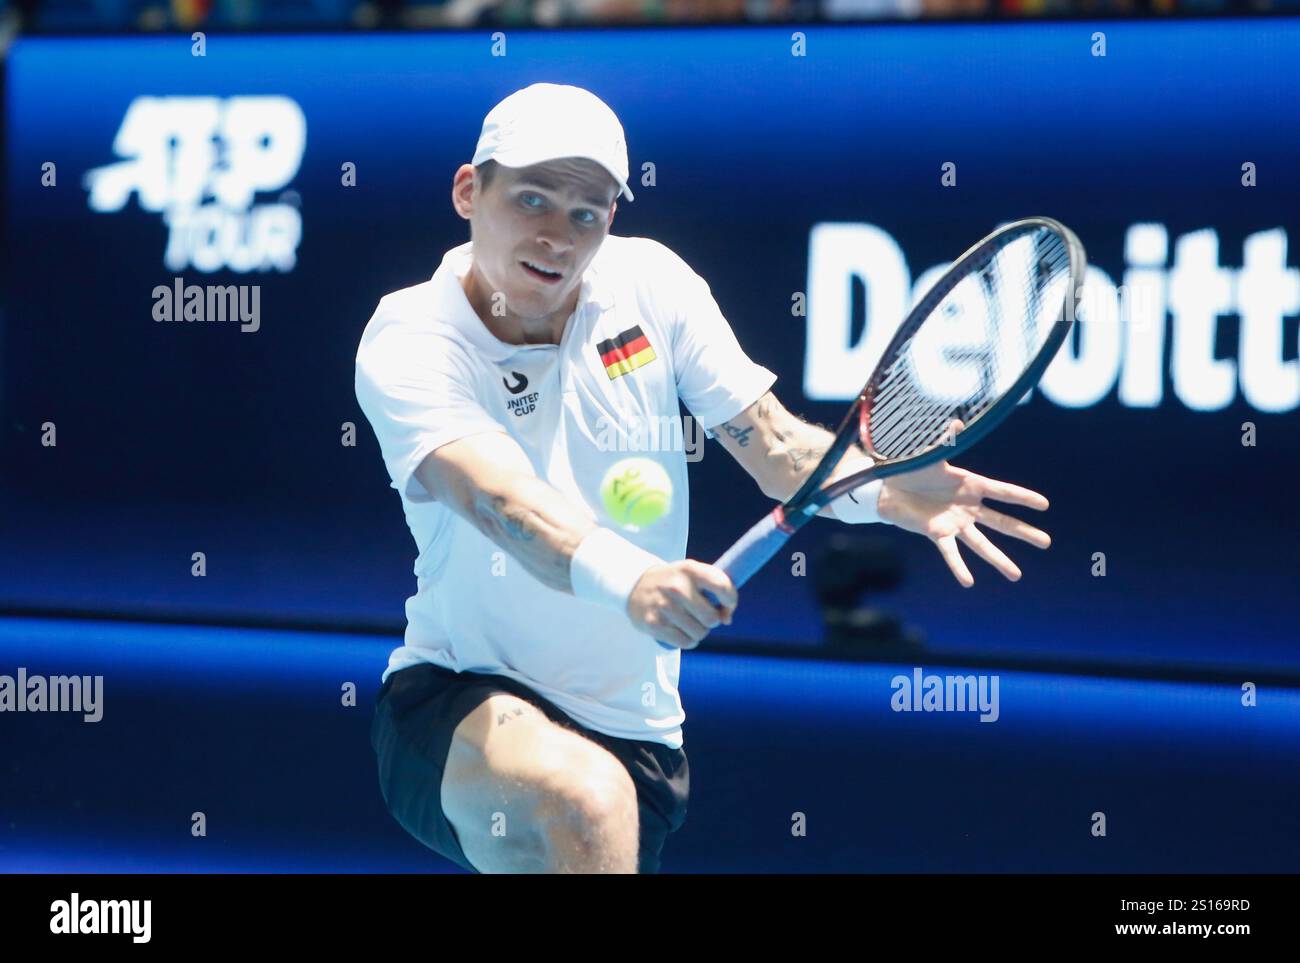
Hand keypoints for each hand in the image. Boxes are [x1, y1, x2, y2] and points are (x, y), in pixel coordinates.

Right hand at [628, 560, 736, 648]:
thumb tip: (727, 619)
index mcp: (690, 569)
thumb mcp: (692, 574)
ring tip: (688, 621)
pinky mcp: (654, 624)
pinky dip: (687, 640)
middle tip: (701, 614)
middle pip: (711, 618)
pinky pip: (685, 643)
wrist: (635, 586)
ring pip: (699, 633)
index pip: (722, 586)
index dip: (731, 601)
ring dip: (698, 631)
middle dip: (711, 620)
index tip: (726, 605)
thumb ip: (715, 590)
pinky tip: (680, 630)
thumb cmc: (674, 581)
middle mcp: (676, 586)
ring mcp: (663, 606)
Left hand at [876, 426, 1050, 585]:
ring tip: (1016, 576)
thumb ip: (945, 441)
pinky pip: (950, 553)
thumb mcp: (930, 454)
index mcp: (971, 485)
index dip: (1023, 498)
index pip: (1003, 492)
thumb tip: (956, 422)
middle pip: (1001, 522)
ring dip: (999, 560)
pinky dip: (958, 567)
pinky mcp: (937, 533)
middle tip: (1047, 543)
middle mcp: (968, 507)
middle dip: (1024, 532)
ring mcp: (955, 523)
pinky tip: (969, 582)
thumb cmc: (911, 467)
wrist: (886, 486)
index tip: (1044, 505)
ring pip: (981, 544)